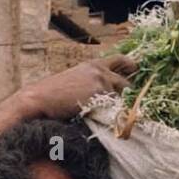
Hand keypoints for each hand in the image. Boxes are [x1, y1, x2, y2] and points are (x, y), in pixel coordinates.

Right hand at [17, 55, 136, 120]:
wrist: (40, 99)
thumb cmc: (54, 94)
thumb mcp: (75, 80)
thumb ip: (93, 82)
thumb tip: (108, 93)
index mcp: (93, 65)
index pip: (120, 61)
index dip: (130, 65)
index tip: (137, 70)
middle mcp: (100, 70)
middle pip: (125, 83)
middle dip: (126, 95)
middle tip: (124, 106)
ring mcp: (101, 82)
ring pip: (119, 100)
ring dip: (115, 109)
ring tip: (97, 115)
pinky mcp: (100, 95)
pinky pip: (113, 109)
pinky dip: (109, 116)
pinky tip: (95, 117)